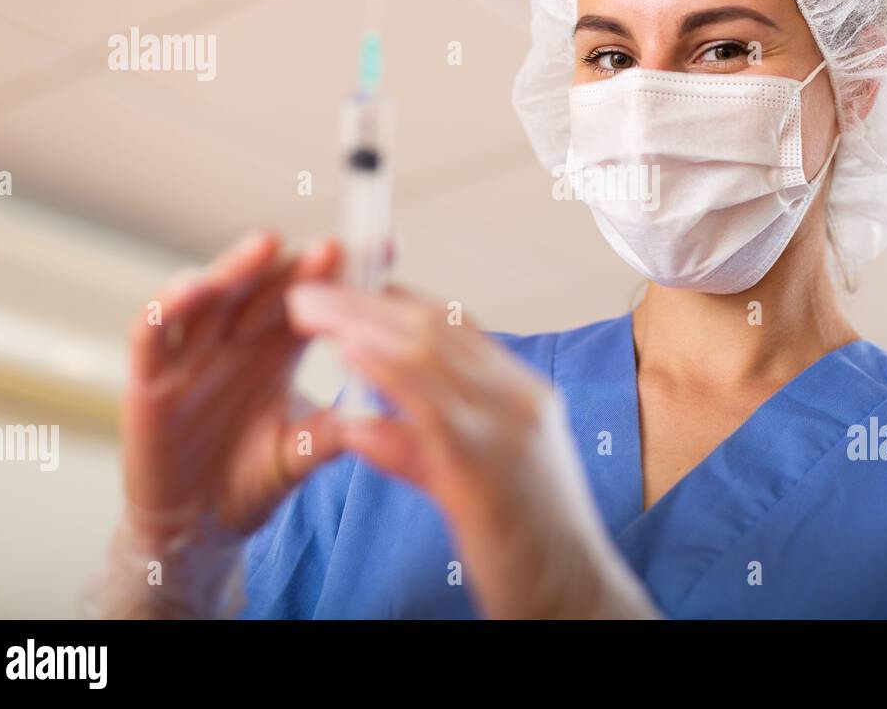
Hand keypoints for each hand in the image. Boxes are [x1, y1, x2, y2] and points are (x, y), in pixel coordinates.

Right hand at [100, 231, 347, 616]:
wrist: (198, 531)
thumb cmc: (253, 481)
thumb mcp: (301, 453)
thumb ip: (333, 432)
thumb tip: (381, 415)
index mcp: (277, 350)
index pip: (312, 300)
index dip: (343, 276)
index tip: (384, 250)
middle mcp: (234, 342)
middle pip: (265, 288)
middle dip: (298, 266)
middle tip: (334, 247)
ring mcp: (190, 357)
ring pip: (210, 298)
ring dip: (236, 269)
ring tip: (267, 245)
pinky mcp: (148, 381)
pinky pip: (152, 335)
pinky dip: (168, 307)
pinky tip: (194, 286)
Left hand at [286, 283, 660, 619]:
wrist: (576, 599)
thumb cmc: (527, 547)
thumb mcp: (473, 480)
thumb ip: (421, 446)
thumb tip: (366, 422)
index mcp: (524, 397)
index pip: (457, 328)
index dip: (396, 304)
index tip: (348, 291)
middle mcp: (520, 400)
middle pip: (438, 327)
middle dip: (368, 302)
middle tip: (312, 286)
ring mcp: (508, 429)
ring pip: (430, 352)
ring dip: (362, 324)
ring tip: (310, 310)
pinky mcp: (487, 467)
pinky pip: (427, 405)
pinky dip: (383, 372)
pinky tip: (345, 356)